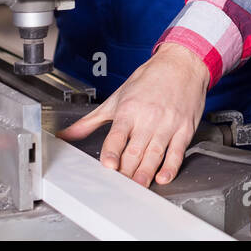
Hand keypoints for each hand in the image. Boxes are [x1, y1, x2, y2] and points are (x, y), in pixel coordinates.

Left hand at [56, 43, 210, 186]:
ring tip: (138, 186)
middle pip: (135, 150)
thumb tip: (66, 135)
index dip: (112, 152)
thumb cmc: (150, 79)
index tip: (108, 166)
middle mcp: (148, 118)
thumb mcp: (117, 97)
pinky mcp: (184, 129)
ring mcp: (167, 124)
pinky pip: (177, 151)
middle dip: (127, 171)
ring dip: (146, 172)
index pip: (117, 135)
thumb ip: (90, 120)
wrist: (182, 63)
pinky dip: (170, 166)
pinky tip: (163, 176)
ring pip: (155, 153)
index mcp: (129, 110)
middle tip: (121, 187)